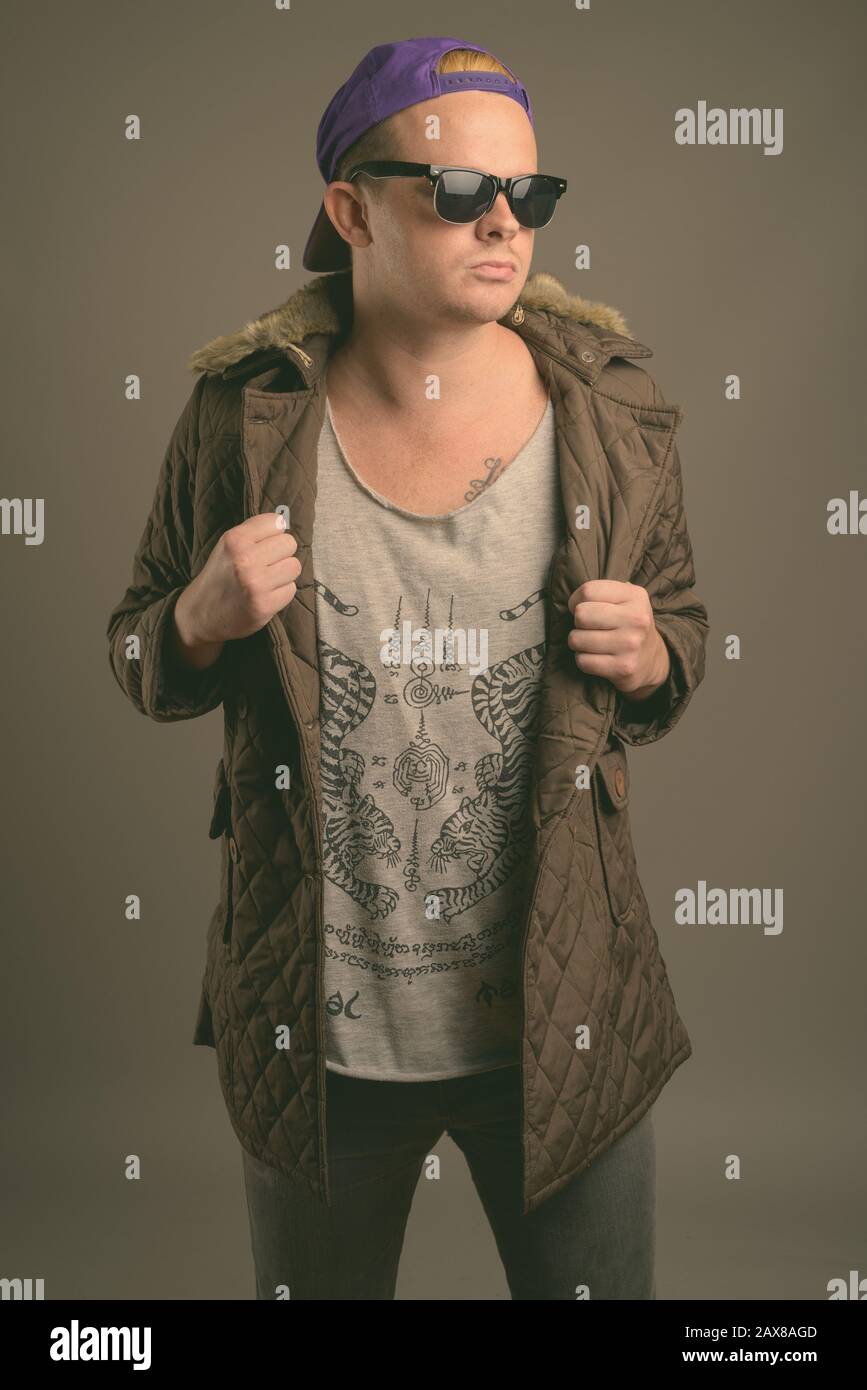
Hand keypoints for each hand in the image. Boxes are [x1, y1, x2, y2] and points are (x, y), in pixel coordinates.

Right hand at [175, 512, 301, 649]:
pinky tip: (265, 595)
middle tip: (265, 566)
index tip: (263, 546)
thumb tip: (283, 522)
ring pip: (294, 566)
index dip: (273, 535)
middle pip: (289, 543)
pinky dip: (281, 593)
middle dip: (281, 554)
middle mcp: (245, 558)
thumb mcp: (227, 545)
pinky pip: (291, 589)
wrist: (202, 614)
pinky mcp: (265, 604)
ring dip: (284, 574)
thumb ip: (253, 532)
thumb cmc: (220, 576)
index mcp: (235, 539)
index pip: (276, 522)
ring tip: (266, 581)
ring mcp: (256, 582)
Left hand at [566, 579, 669, 699]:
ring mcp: (630, 645)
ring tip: (592, 643)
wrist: (651, 660)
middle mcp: (636, 619)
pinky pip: (583, 661)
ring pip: (577, 639)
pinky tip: (596, 657)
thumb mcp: (625, 598)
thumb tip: (573, 602)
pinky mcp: (623, 668)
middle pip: (581, 615)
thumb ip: (601, 591)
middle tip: (590, 628)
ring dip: (579, 643)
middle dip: (578, 623)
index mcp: (635, 596)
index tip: (585, 609)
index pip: (587, 591)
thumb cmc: (628, 624)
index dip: (576, 601)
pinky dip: (583, 660)